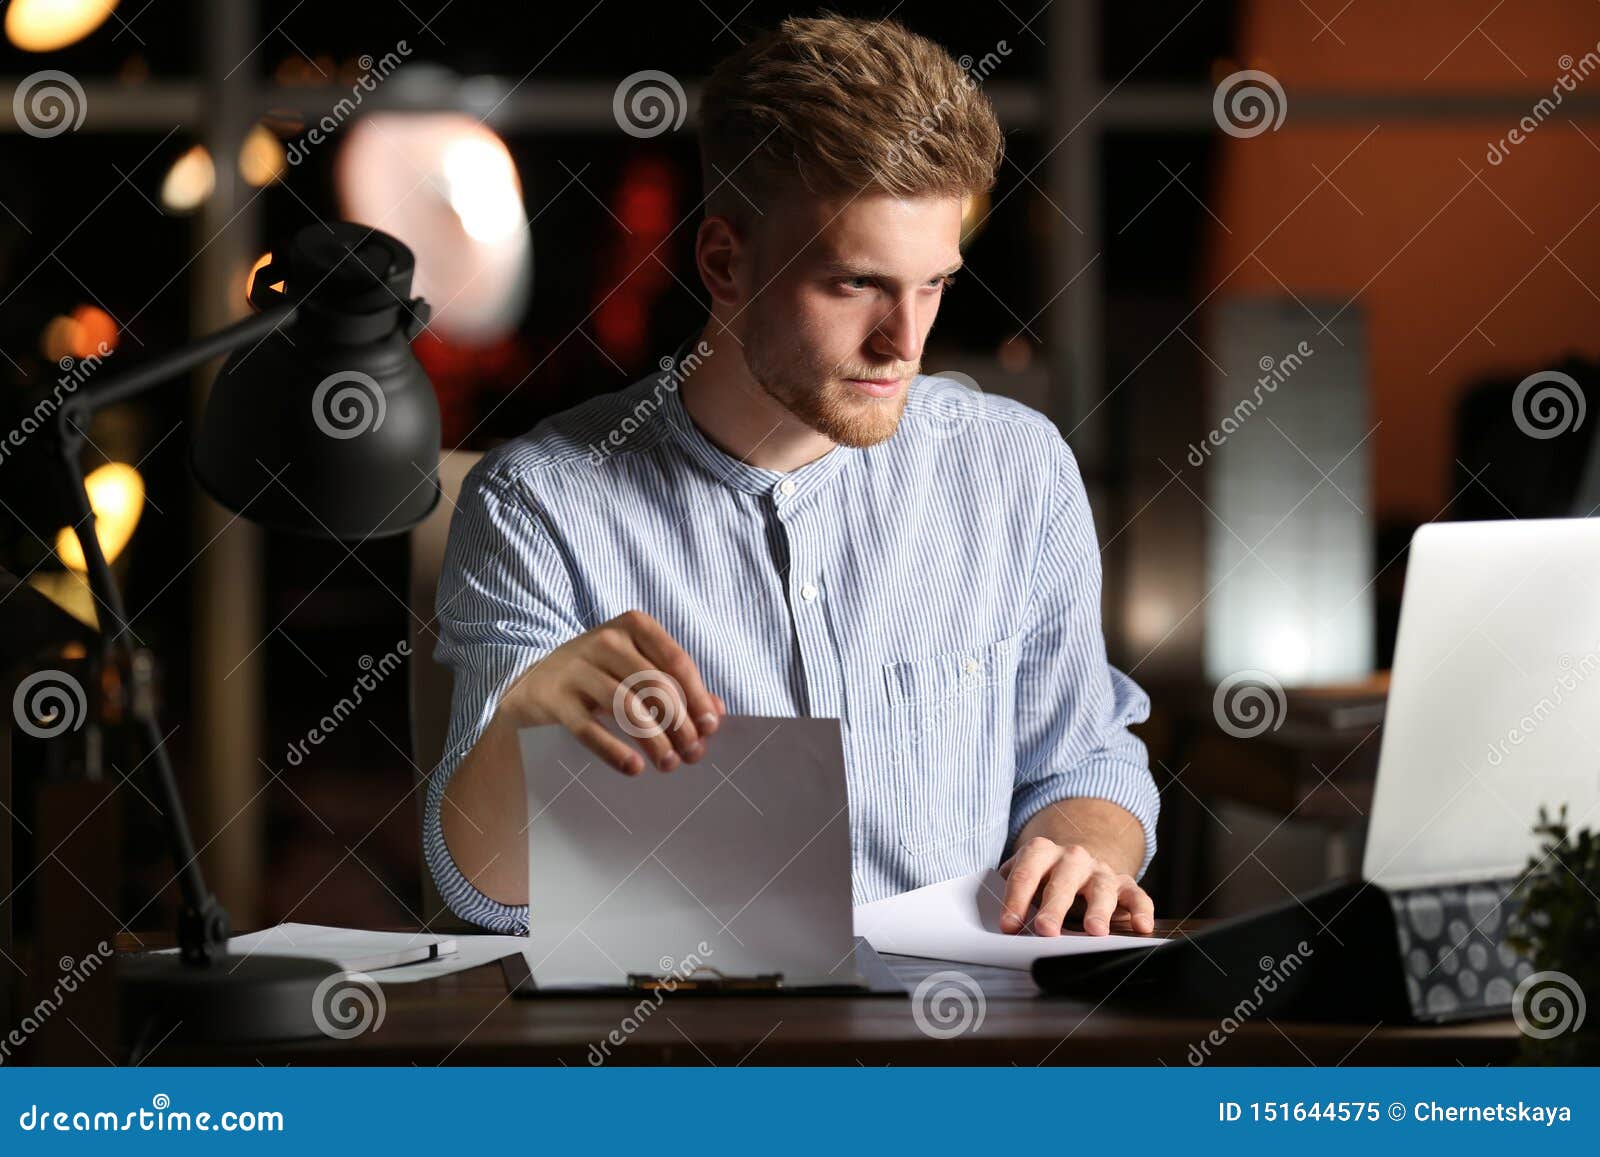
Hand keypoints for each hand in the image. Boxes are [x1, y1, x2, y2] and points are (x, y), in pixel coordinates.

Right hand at [509, 609, 725, 775]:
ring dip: (654, 740)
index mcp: (633, 626)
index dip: (698, 696)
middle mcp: (605, 641)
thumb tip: (715, 713)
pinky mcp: (556, 699)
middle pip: (655, 685)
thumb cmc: (599, 673)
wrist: (532, 679)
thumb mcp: (636, 668)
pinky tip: (634, 767)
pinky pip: (590, 728)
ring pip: (627, 706)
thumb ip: (676, 685)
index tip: (710, 727)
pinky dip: (615, 750)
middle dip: (680, 724)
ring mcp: (577, 668)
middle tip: (692, 754)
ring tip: (669, 764)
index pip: (676, 661)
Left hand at [996, 836, 1154, 936]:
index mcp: (1040, 852)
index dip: (1015, 899)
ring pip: (1101, 887)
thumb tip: (999, 926)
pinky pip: (1137, 895)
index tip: (1008, 925)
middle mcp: (1072, 858)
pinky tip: (1142, 926)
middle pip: (1062, 881)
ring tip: (1095, 931)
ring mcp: (1100, 870)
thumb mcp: (1023, 880)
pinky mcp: (1124, 884)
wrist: (1076, 862)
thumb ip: (1010, 895)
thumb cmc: (1043, 878)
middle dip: (1054, 906)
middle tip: (1046, 930)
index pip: (1025, 874)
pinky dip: (1141, 910)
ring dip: (1098, 909)